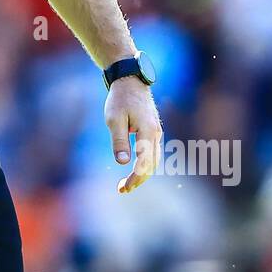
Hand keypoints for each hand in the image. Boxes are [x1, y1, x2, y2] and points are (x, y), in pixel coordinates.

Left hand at [105, 78, 162, 194]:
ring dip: (142, 174)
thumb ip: (119, 140)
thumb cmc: (120, 99)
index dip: (135, 178)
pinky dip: (145, 164)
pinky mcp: (153, 131)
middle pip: (152, 165)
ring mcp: (156, 132)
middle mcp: (156, 134)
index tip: (123, 188)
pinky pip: (152, 153)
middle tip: (122, 190)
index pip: (144, 163)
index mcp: (148, 132)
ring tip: (126, 184)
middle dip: (139, 180)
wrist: (130, 81)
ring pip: (154, 160)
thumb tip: (122, 162)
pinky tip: (134, 170)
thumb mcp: (114, 119)